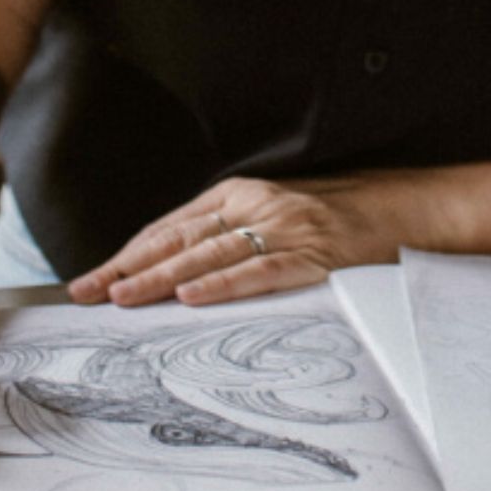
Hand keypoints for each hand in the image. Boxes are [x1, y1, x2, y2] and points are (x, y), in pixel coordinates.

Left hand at [67, 173, 422, 307]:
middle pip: (179, 239)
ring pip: (208, 255)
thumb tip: (180, 265)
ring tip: (122, 296)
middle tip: (87, 292)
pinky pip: (260, 271)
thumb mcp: (275, 213)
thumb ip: (232, 231)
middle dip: (128, 267)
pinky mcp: (312, 254)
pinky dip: (223, 284)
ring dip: (160, 277)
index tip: (95, 276)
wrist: (403, 207)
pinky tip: (192, 297)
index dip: (130, 252)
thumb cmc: (338, 213)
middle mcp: (256, 204)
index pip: (172, 225)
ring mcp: (284, 228)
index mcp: (242, 192)